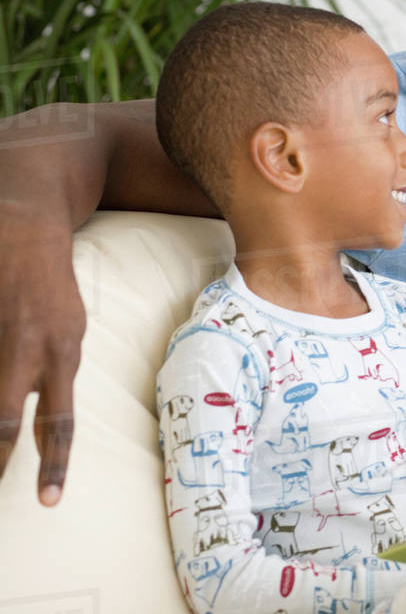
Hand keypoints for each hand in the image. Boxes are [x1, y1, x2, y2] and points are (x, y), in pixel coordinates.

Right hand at [0, 203, 82, 505]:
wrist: (28, 233)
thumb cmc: (52, 295)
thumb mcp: (70, 339)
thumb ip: (54, 387)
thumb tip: (46, 441)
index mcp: (61, 356)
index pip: (60, 422)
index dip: (54, 465)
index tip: (49, 502)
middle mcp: (27, 349)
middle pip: (5, 418)